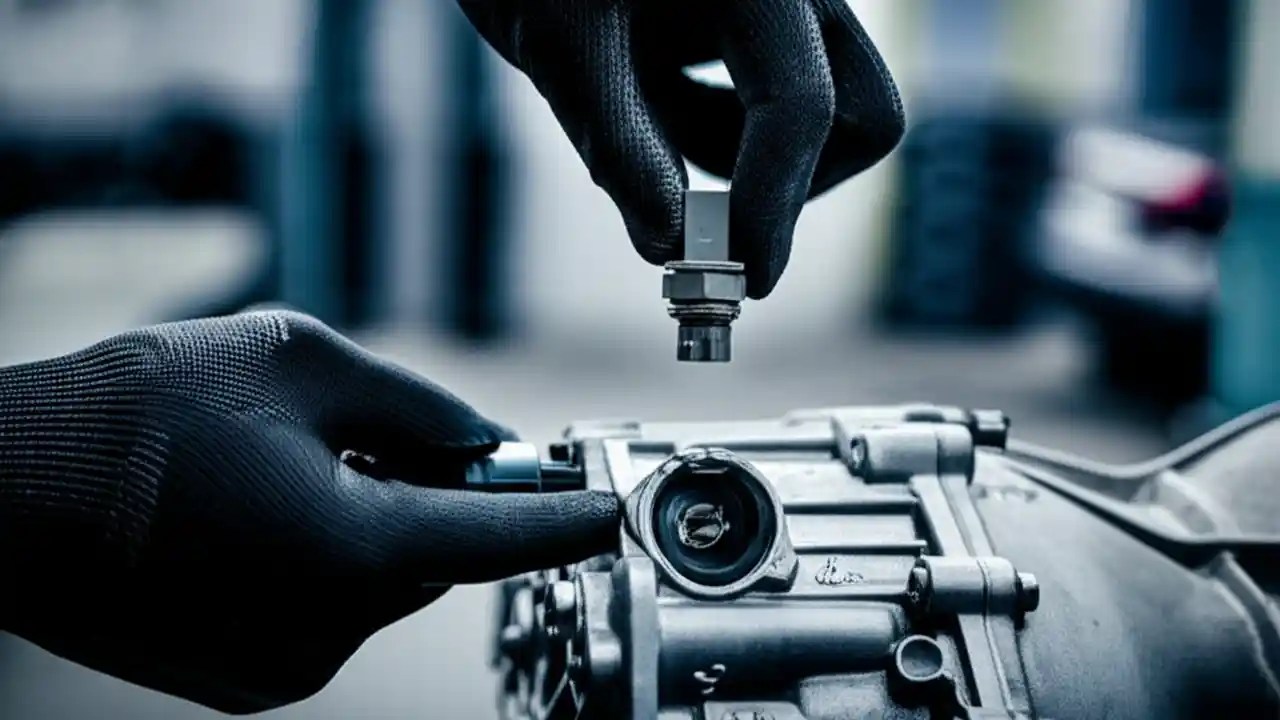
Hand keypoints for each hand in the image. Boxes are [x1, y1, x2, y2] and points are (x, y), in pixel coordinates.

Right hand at [0, 311, 617, 712]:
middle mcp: (327, 629)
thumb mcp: (299, 362)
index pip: (500, 540)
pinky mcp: (245, 679)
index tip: (606, 510)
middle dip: (439, 497)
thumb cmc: (138, 411)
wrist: (6, 485)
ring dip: (375, 524)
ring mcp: (283, 665)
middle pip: (438, 556)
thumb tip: (482, 444)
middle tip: (403, 438)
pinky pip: (328, 612)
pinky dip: (327, 562)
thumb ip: (416, 408)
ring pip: (382, 584)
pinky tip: (265, 510)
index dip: (564, 520)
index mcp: (353, 551)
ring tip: (295, 463)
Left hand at [459, 0, 903, 297]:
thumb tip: (669, 247)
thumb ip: (619, 145)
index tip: (743, 278)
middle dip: (795, 185)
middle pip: (862, 117)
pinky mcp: (770, 31)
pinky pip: (784, 105)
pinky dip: (728, 134)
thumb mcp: (562, 44)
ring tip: (647, 122)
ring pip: (830, 120)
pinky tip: (658, 101)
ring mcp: (792, 10)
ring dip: (748, 160)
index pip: (800, 105)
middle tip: (714, 222)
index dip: (771, 206)